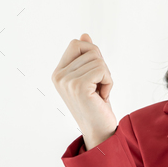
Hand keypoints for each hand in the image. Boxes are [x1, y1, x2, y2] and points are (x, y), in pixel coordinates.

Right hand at [51, 33, 117, 149]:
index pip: (77, 43)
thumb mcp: (92, 77)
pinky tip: (102, 97)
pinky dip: (109, 82)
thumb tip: (85, 35)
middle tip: (99, 87)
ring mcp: (67, 81)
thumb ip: (86, 57)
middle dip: (102, 67)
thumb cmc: (97, 106)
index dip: (93, 54)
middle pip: (90, 50)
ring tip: (99, 94)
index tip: (95, 75)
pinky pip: (102, 70)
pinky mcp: (78, 86)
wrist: (100, 131)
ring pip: (98, 60)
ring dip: (106, 77)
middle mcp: (59, 76)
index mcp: (58, 72)